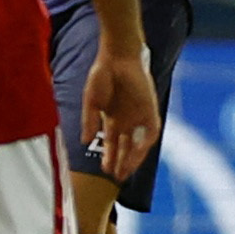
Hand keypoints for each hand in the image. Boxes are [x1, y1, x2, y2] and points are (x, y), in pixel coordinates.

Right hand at [81, 45, 160, 184]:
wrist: (117, 57)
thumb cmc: (101, 76)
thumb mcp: (91, 102)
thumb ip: (88, 121)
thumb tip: (83, 142)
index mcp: (112, 118)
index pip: (112, 143)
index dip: (109, 157)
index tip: (105, 170)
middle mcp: (127, 120)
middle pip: (126, 147)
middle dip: (121, 161)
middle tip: (115, 176)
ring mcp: (139, 116)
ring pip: (138, 143)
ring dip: (132, 157)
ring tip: (125, 171)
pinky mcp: (150, 109)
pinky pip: (150, 131)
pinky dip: (144, 142)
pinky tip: (136, 152)